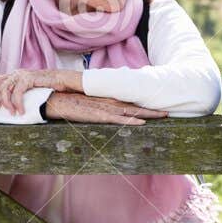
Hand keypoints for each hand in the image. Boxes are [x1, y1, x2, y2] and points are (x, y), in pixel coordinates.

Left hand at [0, 68, 81, 113]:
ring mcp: (21, 75)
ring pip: (4, 87)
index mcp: (12, 77)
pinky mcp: (30, 78)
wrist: (64, 81)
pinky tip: (20, 111)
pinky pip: (17, 91)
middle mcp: (14, 74)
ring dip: (6, 102)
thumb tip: (6, 109)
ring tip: (11, 113)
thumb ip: (17, 97)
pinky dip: (17, 102)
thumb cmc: (47, 89)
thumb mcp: (29, 93)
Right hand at [41, 92, 166, 124]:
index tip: (156, 107)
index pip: (128, 102)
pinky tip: (141, 123)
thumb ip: (95, 107)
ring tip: (162, 116)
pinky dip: (129, 121)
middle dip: (151, 110)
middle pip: (134, 106)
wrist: (53, 99)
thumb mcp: (84, 105)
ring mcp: (103, 108)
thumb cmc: (67, 103)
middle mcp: (107, 102)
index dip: (143, 105)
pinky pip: (116, 120)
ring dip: (147, 114)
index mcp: (105, 99)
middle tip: (168, 112)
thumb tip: (102, 111)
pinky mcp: (97, 115)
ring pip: (130, 112)